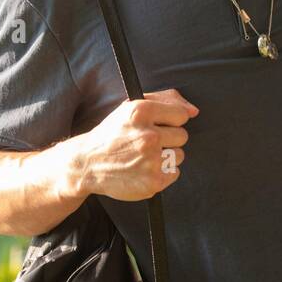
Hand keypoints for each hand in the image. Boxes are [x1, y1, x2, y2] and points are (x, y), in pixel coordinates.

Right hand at [75, 88, 197, 201]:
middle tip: (147, 143)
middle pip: (183, 136)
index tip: (159, 126)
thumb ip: (165, 100)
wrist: (88, 163)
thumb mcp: (131, 107)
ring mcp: (151, 160)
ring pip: (180, 155)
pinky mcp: (154, 182)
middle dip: (169, 139)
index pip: (181, 115)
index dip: (171, 121)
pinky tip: (144, 169)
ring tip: (143, 157)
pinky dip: (162, 173)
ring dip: (166, 157)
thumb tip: (194, 111)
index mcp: (141, 112)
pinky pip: (175, 173)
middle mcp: (148, 136)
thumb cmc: (112, 134)